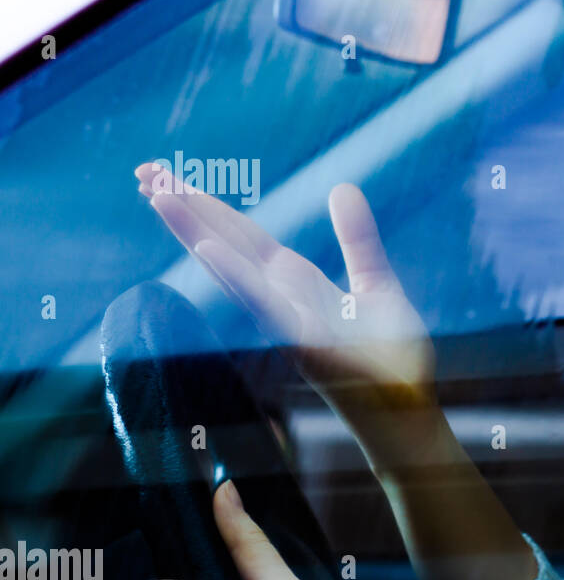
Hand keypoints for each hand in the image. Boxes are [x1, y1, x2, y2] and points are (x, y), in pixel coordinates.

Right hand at [134, 163, 438, 466]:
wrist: (406, 408)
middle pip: (227, 244)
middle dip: (187, 209)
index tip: (167, 175)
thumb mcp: (376, 283)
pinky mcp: (303, 343)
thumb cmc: (389, 356)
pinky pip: (264, 305)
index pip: (242, 235)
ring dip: (196, 233)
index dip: (209, 204)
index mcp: (295, 283)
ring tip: (158, 196)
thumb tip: (341, 186)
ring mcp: (287, 321)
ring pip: (233, 269)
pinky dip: (235, 277)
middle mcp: (281, 299)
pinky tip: (207, 249)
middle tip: (142, 171)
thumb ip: (357, 239)